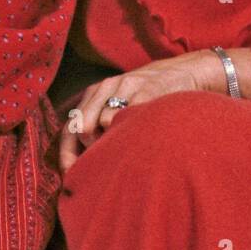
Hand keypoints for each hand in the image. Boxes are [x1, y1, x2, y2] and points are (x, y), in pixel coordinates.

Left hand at [59, 47, 250, 173]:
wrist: (182, 72)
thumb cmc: (146, 97)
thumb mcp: (119, 106)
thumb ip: (101, 129)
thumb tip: (82, 166)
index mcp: (95, 94)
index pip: (71, 127)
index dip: (68, 155)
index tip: (72, 177)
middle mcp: (106, 88)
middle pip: (82, 127)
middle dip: (90, 150)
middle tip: (106, 164)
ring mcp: (126, 87)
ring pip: (103, 122)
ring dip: (111, 143)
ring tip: (127, 152)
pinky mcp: (146, 91)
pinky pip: (129, 117)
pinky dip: (130, 134)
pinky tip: (139, 143)